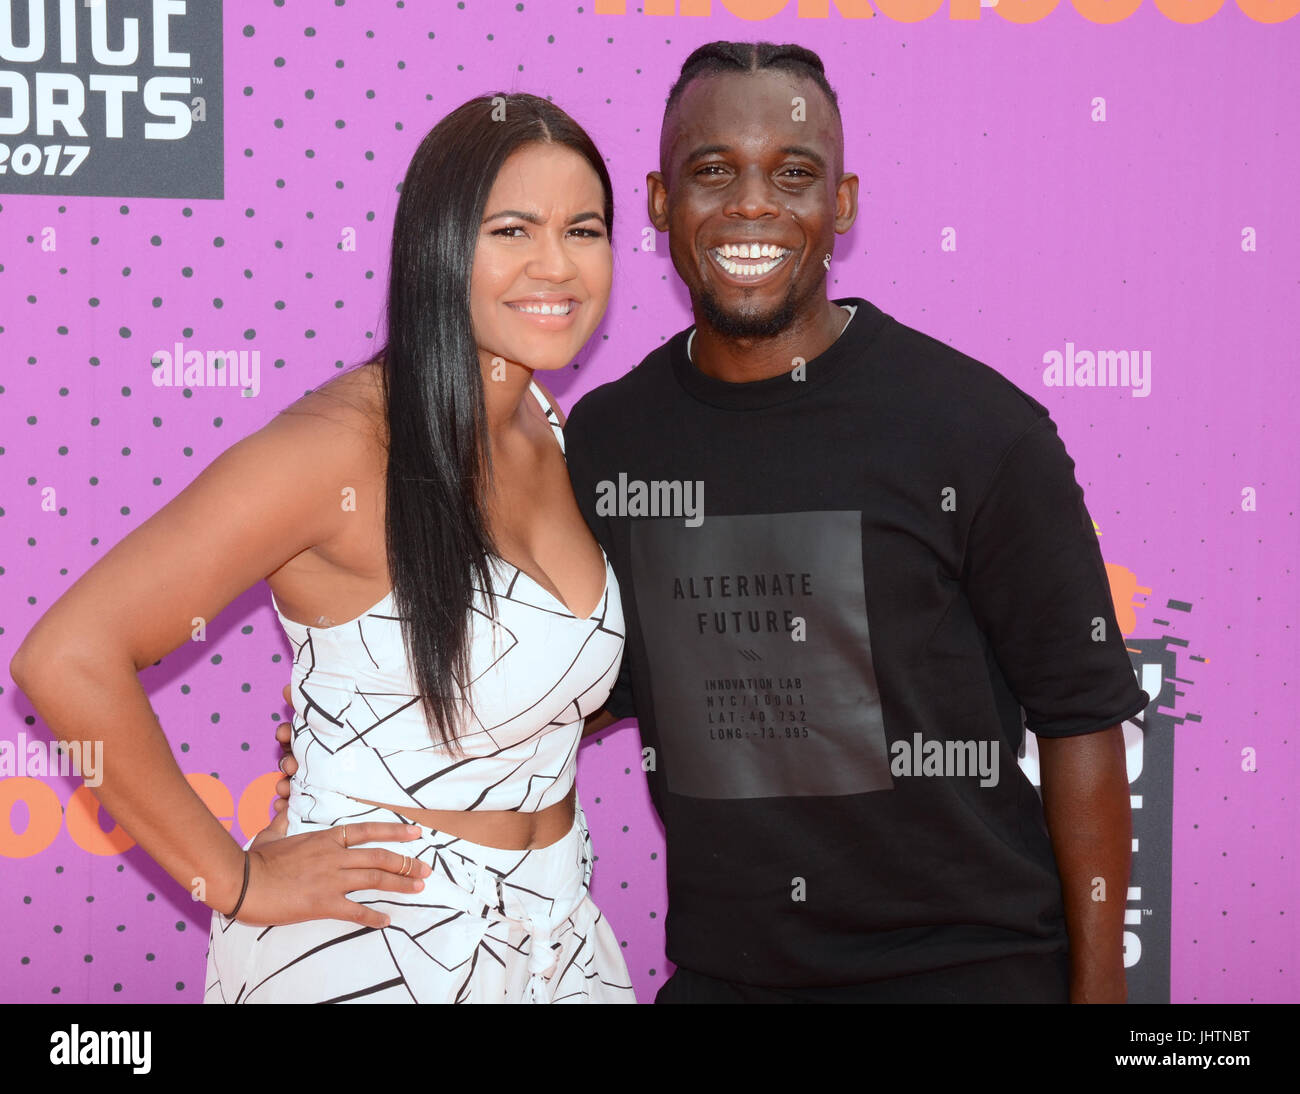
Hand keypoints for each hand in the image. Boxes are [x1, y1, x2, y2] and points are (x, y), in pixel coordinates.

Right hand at [237, 684, 427, 928]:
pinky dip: (373, 916)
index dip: (394, 831)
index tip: (415, 832)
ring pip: (375, 879)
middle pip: (379, 856)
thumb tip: (283, 809)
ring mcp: (331, 880)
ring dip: (400, 884)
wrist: (243, 881)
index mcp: (325, 839)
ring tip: (418, 887)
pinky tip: (386, 920)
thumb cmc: (256, 858)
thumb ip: (283, 822)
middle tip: (425, 869)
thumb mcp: (272, 833)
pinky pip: (356, 911)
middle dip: (406, 862)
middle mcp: (334, 856)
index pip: (367, 830)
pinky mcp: (323, 903)